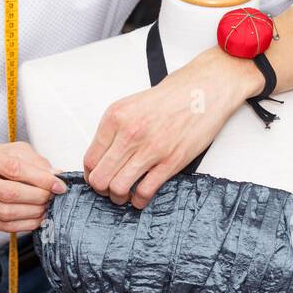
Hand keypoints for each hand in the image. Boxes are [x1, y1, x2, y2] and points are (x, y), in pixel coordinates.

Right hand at [0, 140, 66, 232]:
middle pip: (8, 192)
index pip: (12, 167)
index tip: (58, 184)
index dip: (39, 178)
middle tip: (53, 196)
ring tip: (46, 206)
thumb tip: (55, 175)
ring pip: (6, 212)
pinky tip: (36, 218)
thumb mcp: (9, 150)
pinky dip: (25, 224)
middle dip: (37, 196)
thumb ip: (32, 160)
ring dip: (32, 212)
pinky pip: (3, 226)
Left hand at [83, 47, 260, 208]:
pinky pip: (144, 191)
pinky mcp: (170, 161)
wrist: (202, 91)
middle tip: (108, 190)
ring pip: (118, 188)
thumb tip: (103, 157)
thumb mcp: (131, 105)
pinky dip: (139, 201)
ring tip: (123, 195)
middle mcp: (129, 133)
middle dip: (101, 190)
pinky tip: (140, 198)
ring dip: (118, 198)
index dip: (91, 175)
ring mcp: (150, 149)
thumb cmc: (170, 98)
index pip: (90, 159)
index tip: (97, 178)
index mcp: (115, 118)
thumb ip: (114, 130)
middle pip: (100, 177)